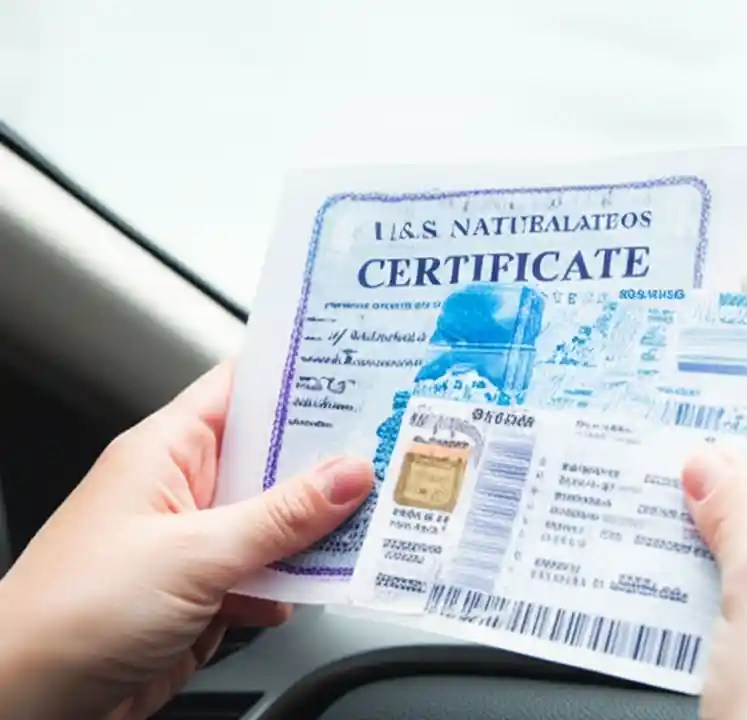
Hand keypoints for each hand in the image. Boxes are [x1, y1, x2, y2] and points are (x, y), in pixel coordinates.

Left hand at [0, 363, 373, 719]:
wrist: (27, 704)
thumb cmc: (72, 614)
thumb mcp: (196, 554)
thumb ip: (281, 516)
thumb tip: (349, 475)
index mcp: (166, 451)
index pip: (244, 390)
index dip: (301, 377)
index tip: (364, 374)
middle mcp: (181, 489)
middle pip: (273, 457)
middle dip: (328, 461)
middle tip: (388, 455)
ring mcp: (192, 542)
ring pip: (277, 520)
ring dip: (317, 529)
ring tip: (366, 526)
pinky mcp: (202, 592)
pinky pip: (267, 571)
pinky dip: (294, 581)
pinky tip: (309, 590)